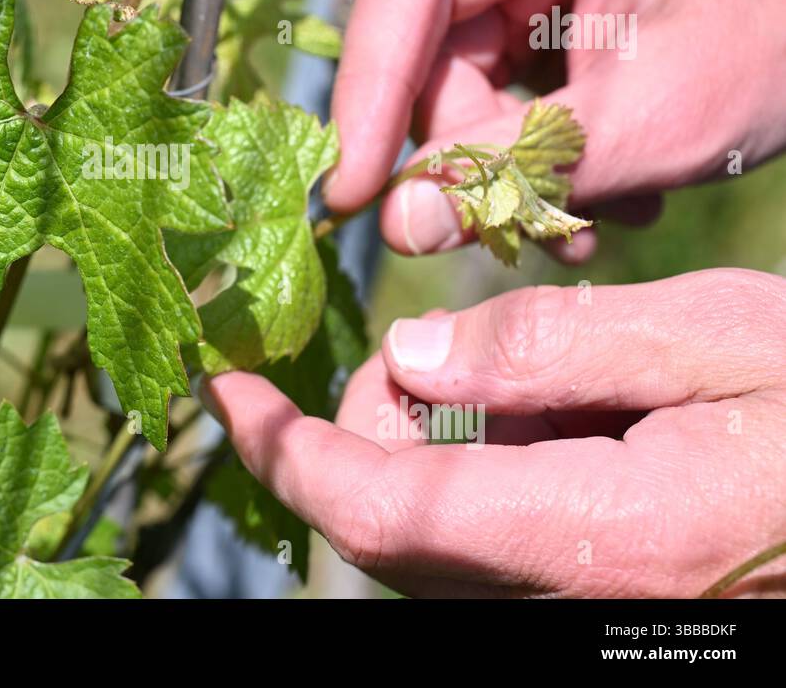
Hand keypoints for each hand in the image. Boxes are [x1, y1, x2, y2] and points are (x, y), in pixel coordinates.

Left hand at [203, 268, 785, 596]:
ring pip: (438, 537)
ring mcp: (584, 609)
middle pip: (396, 532)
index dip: (286, 453)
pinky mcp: (596, 599)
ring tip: (528, 379)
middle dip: (365, 434)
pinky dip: (489, 469)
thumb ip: (553, 347)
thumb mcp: (719, 339)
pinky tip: (566, 419)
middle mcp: (574, 600)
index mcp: (602, 536)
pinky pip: (495, 541)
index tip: (228, 392)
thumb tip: (413, 357)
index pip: (384, 511)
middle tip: (424, 352)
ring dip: (432, 449)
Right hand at [325, 0, 785, 260]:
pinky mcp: (515, 14)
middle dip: (462, 154)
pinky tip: (583, 197)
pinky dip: (519, 162)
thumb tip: (394, 229)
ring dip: (501, 174)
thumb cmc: (764, 57)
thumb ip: (517, 175)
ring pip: (443, 90)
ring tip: (581, 223)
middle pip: (424, 49)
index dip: (371, 87)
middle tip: (514, 228)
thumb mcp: (645, 126)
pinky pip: (474, 99)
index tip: (350, 189)